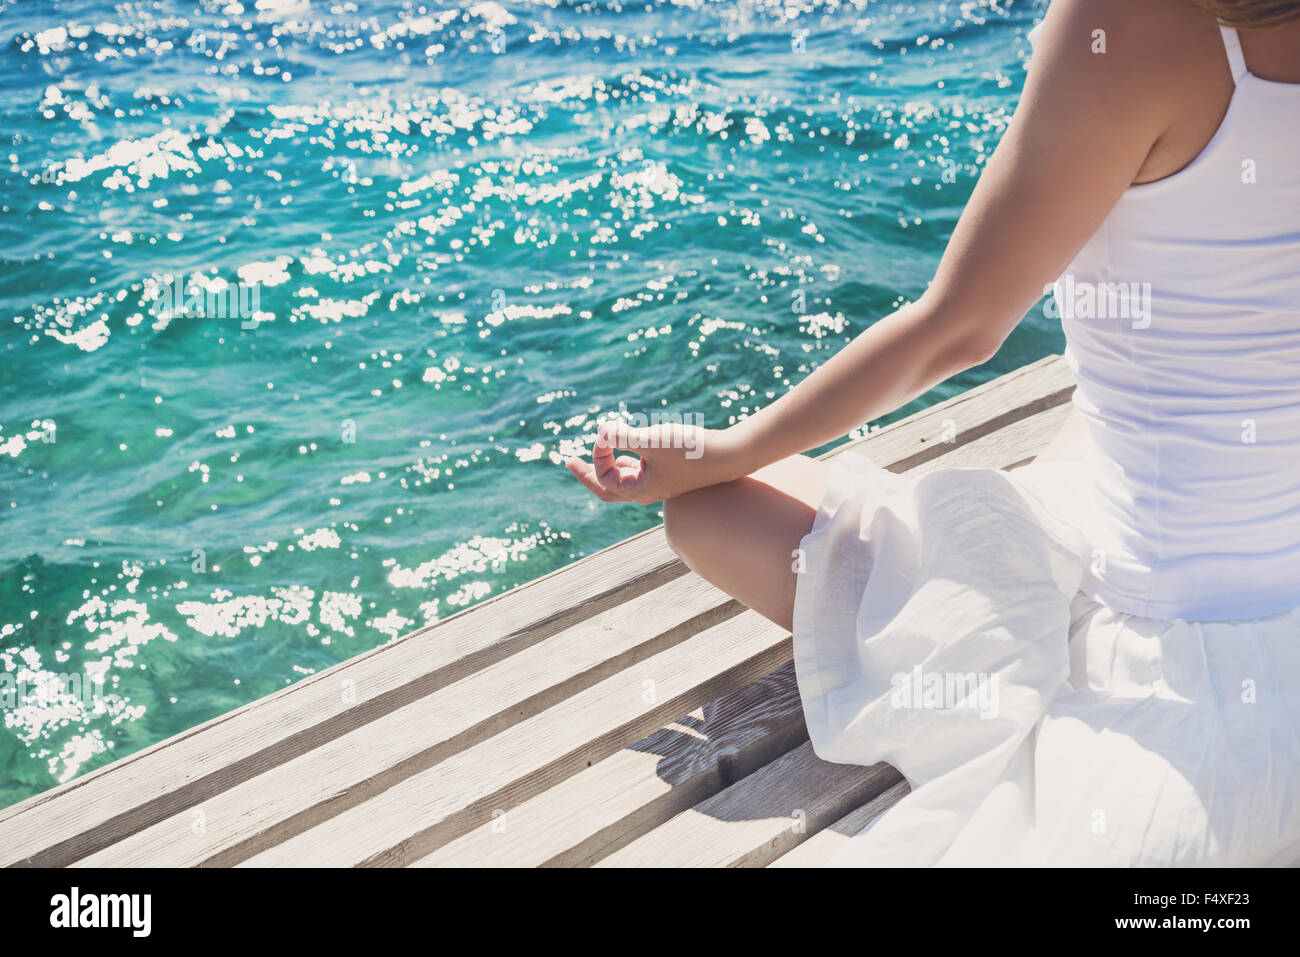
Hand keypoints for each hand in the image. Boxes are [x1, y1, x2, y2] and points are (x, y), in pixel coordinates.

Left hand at [565, 421, 742, 504]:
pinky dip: (626, 460)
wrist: (730, 454)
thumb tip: (601, 431)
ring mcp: (659, 483)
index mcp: (639, 490)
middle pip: (607, 489)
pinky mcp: (670, 472)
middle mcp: (647, 491)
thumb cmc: (691, 449)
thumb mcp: (651, 441)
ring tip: (598, 453)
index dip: (599, 453)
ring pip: (623, 479)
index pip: (605, 476)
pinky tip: (626, 448)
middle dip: (587, 474)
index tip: (606, 431)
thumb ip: (622, 436)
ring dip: (607, 466)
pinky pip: (639, 470)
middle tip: (568, 462)